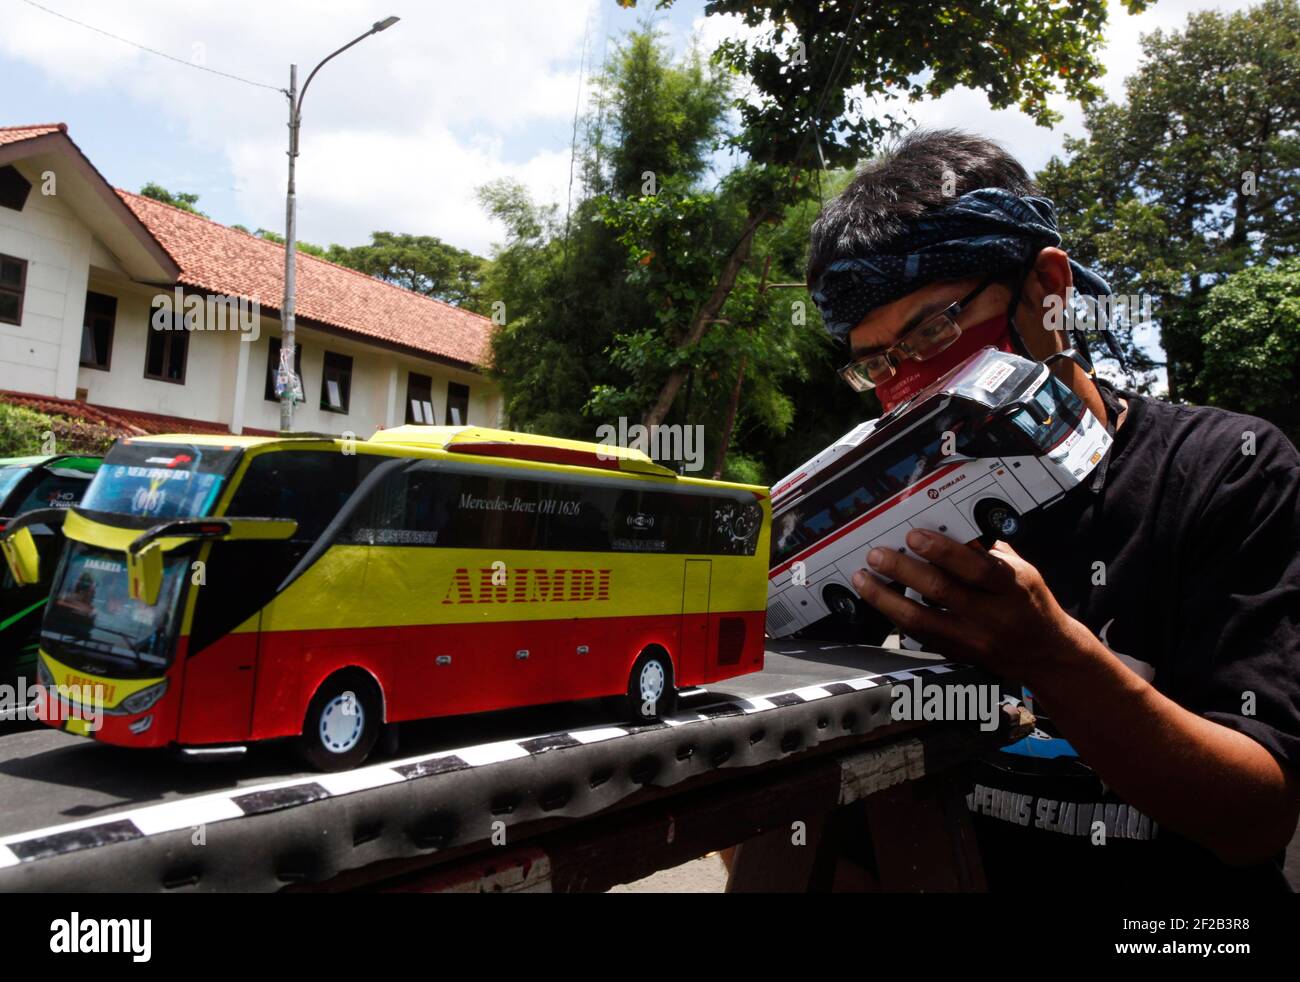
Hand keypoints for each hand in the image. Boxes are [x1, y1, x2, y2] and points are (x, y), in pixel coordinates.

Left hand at [850, 528, 1092, 682]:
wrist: (1046, 654)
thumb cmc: (1028, 601)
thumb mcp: (1020, 570)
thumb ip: (987, 550)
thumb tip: (950, 523)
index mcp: (1013, 588)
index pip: (977, 568)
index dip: (944, 551)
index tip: (914, 536)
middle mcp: (993, 616)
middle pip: (942, 592)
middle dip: (903, 570)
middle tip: (876, 554)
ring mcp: (973, 640)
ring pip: (921, 620)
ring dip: (886, 597)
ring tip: (863, 578)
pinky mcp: (958, 655)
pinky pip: (919, 634)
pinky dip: (895, 615)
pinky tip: (878, 599)